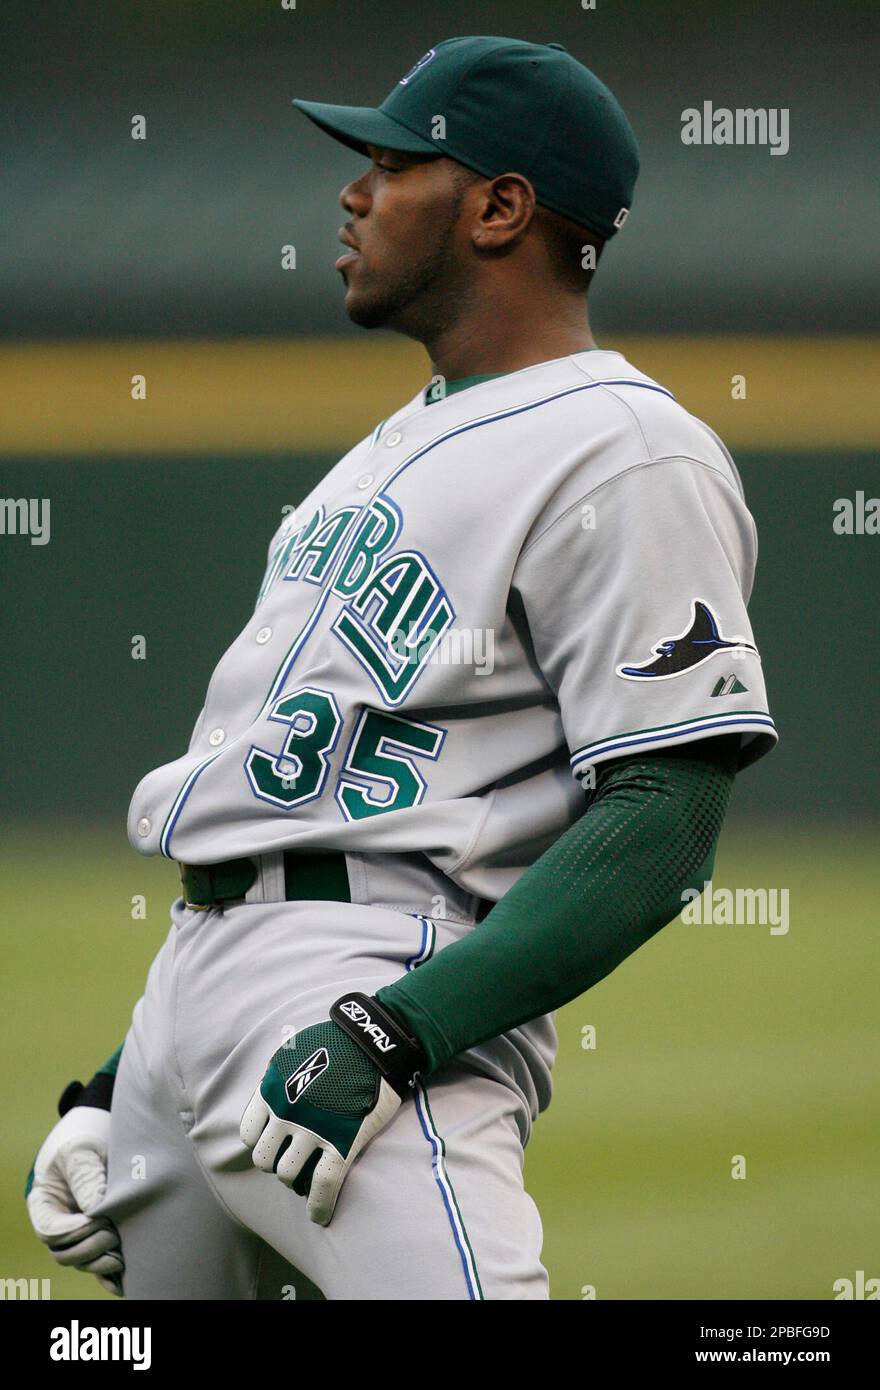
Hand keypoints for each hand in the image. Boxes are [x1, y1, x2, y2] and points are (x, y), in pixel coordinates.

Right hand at [26, 1106, 123, 1295]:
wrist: (103, 1133)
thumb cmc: (85, 1138)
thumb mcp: (81, 1150)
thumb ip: (86, 1176)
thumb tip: (97, 1209)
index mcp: (44, 1203)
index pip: (50, 1230)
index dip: (72, 1231)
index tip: (97, 1219)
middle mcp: (58, 1223)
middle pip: (64, 1253)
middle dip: (89, 1248)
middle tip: (114, 1232)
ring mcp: (78, 1233)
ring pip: (82, 1262)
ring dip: (101, 1262)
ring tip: (122, 1253)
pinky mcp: (99, 1236)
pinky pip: (99, 1264)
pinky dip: (109, 1275)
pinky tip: (124, 1281)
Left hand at [240, 993, 425, 1225]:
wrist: (374, 1043)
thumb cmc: (336, 1044)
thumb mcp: (292, 1054)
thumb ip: (275, 1080)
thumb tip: (266, 1103)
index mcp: (272, 1091)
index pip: (248, 1134)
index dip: (260, 1142)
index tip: (273, 1145)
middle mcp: (286, 1113)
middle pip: (265, 1158)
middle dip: (276, 1162)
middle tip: (293, 1159)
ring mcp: (313, 1130)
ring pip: (289, 1175)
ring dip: (295, 1181)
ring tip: (307, 1178)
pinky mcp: (341, 1143)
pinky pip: (323, 1186)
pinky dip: (320, 1206)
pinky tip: (319, 1216)